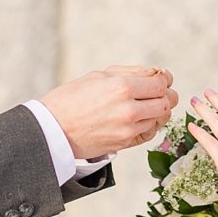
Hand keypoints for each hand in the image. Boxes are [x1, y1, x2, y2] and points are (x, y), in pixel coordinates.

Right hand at [41, 67, 176, 158]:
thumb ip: (130, 73)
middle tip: (157, 94)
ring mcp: (128, 130)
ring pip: (158, 119)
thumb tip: (155, 73)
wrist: (51, 129)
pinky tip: (136, 120)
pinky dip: (147, 125)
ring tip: (143, 106)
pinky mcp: (124, 144)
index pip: (160, 84)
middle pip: (165, 103)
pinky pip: (147, 133)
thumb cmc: (71, 98)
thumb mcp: (98, 76)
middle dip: (165, 96)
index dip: (164, 80)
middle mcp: (129, 110)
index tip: (161, 79)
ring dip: (155, 112)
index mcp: (122, 87)